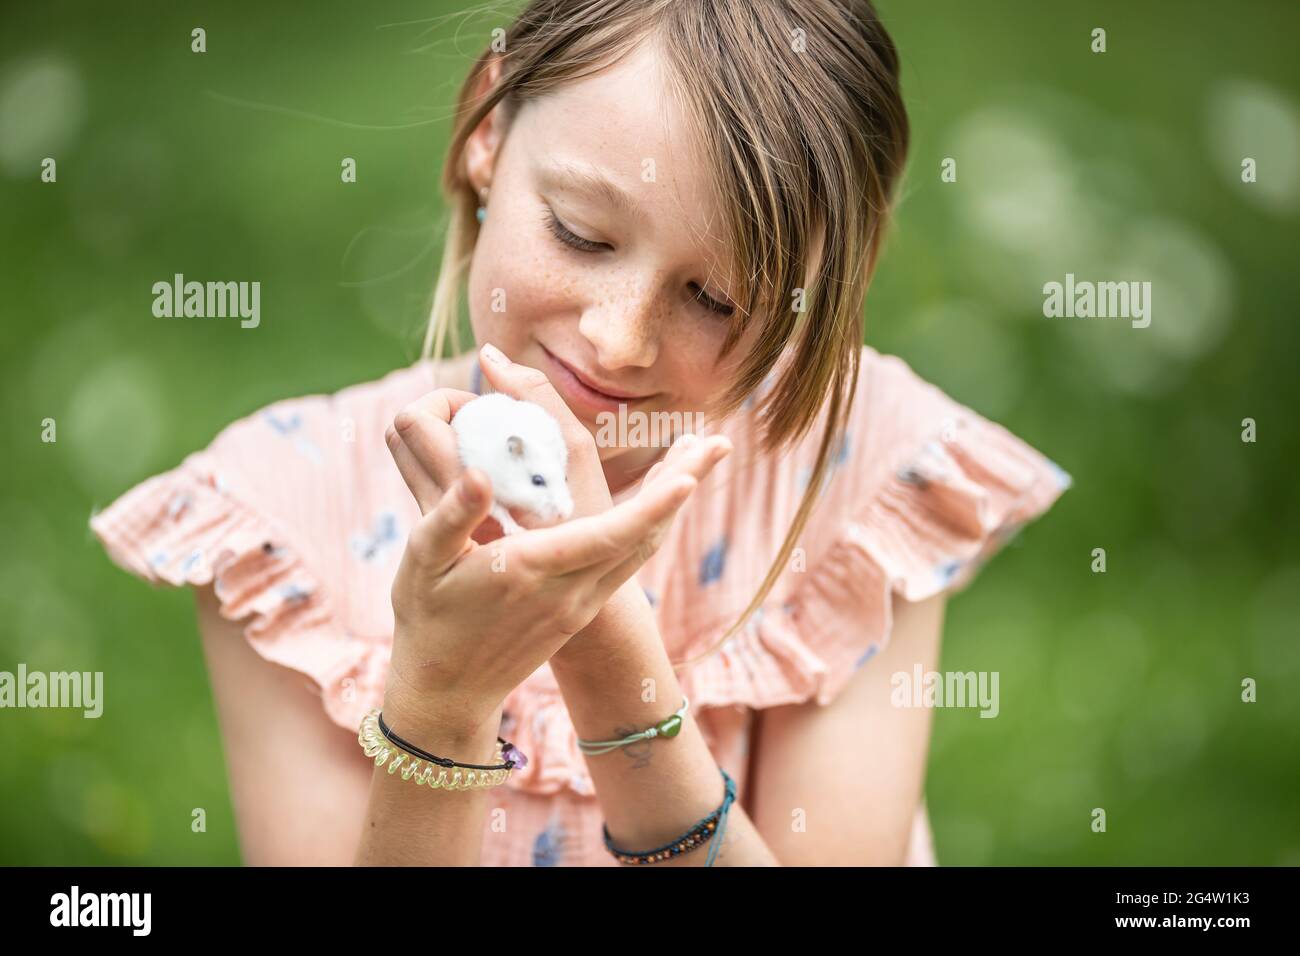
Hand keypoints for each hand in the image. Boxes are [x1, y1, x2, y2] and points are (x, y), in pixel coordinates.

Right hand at [384, 461, 701, 733]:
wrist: (445, 693)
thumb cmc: (427, 621)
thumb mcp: (423, 563)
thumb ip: (451, 515)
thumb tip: (479, 474)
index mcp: (534, 572)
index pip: (609, 537)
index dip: (651, 507)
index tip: (689, 477)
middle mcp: (571, 591)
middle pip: (645, 535)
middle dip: (684, 485)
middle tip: (722, 443)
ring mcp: (581, 603)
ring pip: (643, 548)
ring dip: (673, 502)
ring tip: (696, 456)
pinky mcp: (581, 608)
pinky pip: (629, 560)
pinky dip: (651, 523)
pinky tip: (657, 498)